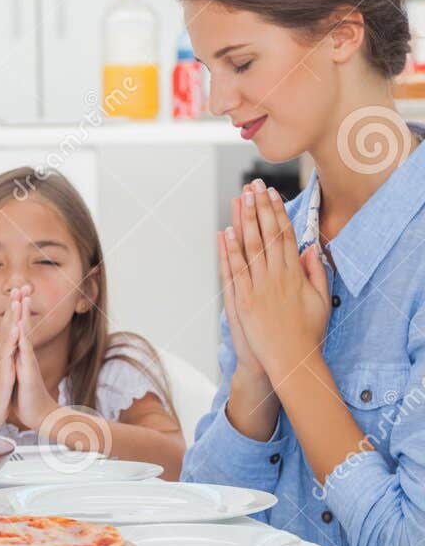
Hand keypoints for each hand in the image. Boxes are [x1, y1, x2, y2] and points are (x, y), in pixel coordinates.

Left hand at [12, 298, 58, 430]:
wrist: (39, 415)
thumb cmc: (26, 397)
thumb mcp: (16, 375)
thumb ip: (14, 362)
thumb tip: (12, 353)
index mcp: (20, 354)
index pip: (17, 328)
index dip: (15, 311)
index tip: (14, 293)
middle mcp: (25, 355)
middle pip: (23, 325)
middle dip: (22, 305)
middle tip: (22, 286)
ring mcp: (27, 362)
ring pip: (25, 335)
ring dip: (23, 317)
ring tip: (21, 299)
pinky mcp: (28, 372)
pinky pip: (25, 353)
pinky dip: (22, 340)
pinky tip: (21, 329)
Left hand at [224, 182, 329, 385]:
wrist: (289, 360)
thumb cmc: (307, 333)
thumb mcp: (321, 300)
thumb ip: (316, 272)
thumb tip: (311, 248)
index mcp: (294, 275)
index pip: (284, 236)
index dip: (277, 213)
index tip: (272, 194)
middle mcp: (274, 277)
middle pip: (265, 235)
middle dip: (259, 208)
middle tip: (253, 185)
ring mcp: (256, 288)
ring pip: (248, 248)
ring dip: (242, 221)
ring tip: (238, 199)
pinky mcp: (240, 301)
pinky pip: (233, 271)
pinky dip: (228, 251)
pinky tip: (224, 232)